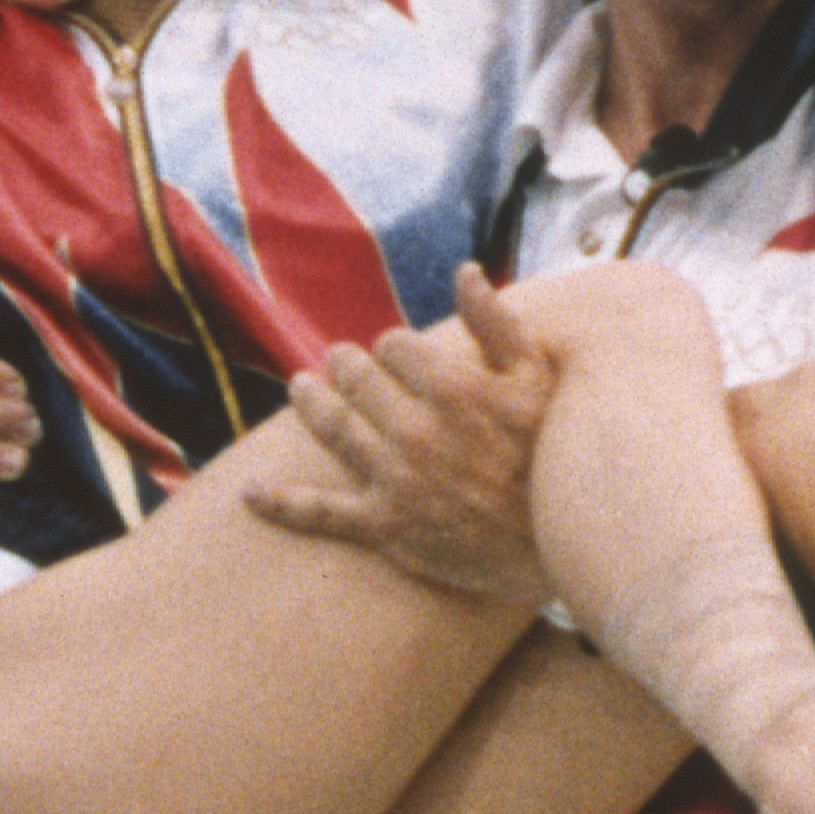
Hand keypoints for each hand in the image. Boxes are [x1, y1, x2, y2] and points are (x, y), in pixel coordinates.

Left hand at [246, 266, 553, 602]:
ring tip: (298, 388)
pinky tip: (250, 494)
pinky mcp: (385, 526)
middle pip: (356, 379)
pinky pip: (322, 512)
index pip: (395, 345)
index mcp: (451, 386)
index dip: (394, 346)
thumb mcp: (539, 378)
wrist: (564, 542)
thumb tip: (464, 271)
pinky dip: (281, 503)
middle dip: (344, 365)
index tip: (398, 353)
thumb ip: (498, 322)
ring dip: (309, 403)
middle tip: (336, 361)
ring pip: (332, 428)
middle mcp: (415, 429)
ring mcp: (395, 479)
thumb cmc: (556, 452)